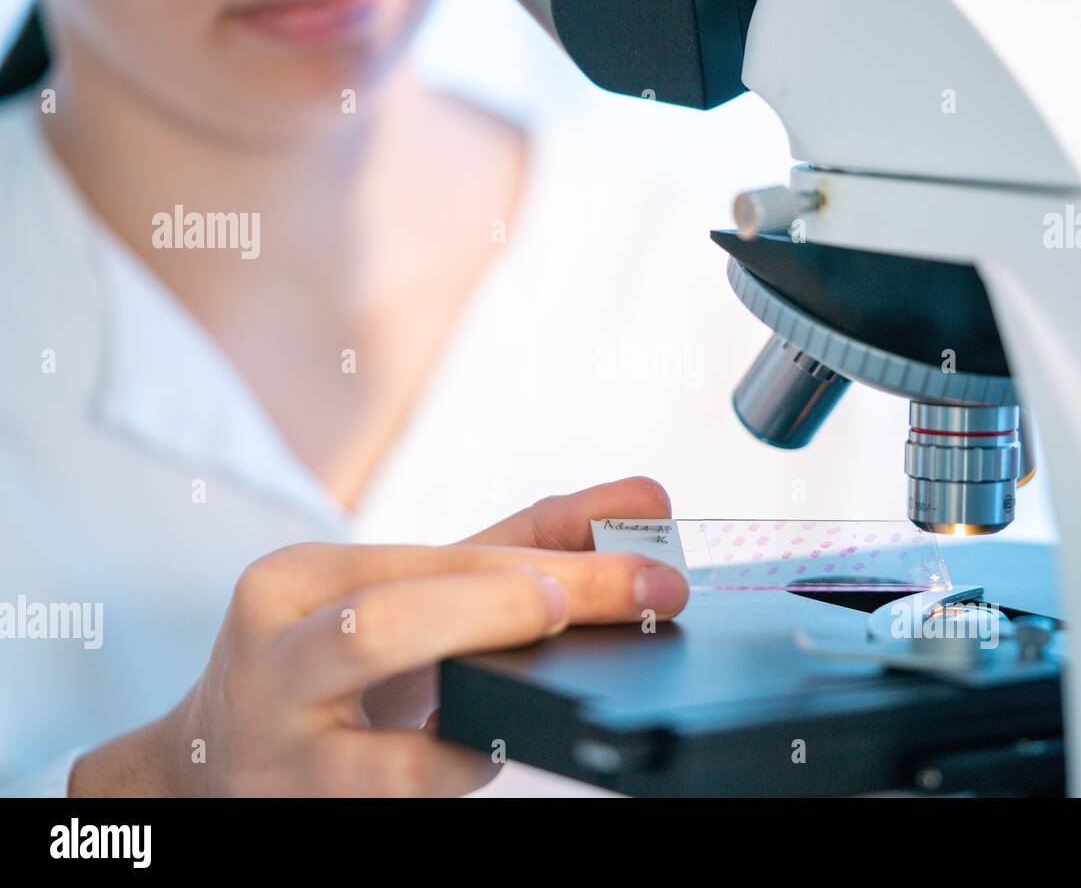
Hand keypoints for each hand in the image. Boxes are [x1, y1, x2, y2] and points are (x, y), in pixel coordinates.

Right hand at [69, 477, 684, 796]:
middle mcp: (276, 646)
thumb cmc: (328, 670)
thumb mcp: (409, 601)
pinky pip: (389, 780)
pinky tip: (499, 746)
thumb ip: (521, 549)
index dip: (552, 561)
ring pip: (377, 686)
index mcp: (301, 579)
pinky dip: (456, 758)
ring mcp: (276, 731)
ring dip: (483, 684)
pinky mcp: (292, 799)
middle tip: (634, 598)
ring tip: (561, 682)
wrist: (208, 768)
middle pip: (398, 616)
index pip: (438, 558)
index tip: (650, 568)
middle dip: (524, 604)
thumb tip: (643, 502)